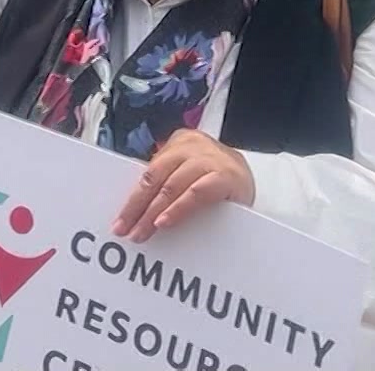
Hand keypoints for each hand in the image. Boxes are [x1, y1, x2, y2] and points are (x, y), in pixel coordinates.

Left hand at [111, 129, 254, 242]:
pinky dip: (178, 208)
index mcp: (179, 142)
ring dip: (153, 211)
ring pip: (172, 185)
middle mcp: (192, 145)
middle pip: (155, 177)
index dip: (132, 199)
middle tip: (125, 230)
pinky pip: (196, 193)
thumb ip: (165, 183)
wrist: (254, 180)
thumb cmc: (215, 181)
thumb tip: (133, 211)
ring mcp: (210, 158)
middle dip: (137, 206)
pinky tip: (165, 222)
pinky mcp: (226, 175)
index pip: (149, 172)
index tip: (119, 222)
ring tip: (142, 232)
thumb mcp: (187, 175)